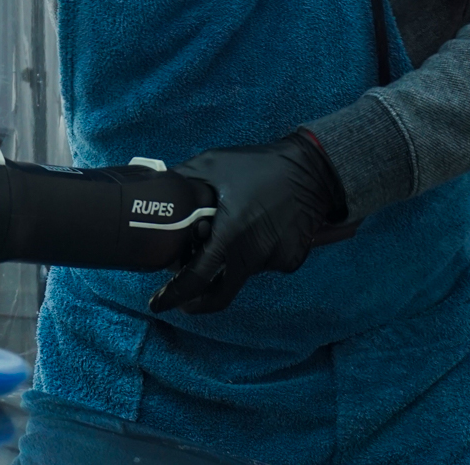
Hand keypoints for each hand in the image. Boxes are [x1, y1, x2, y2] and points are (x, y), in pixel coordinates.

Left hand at [148, 131, 346, 314]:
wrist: (311, 170)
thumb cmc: (259, 166)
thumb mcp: (212, 165)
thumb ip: (183, 182)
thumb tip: (161, 193)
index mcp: (229, 235)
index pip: (196, 279)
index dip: (173, 295)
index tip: (158, 304)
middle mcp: (253, 255)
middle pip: (219, 294)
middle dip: (198, 301)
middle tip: (185, 296)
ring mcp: (274, 260)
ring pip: (242, 271)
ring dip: (230, 261)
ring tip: (232, 231)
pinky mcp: (290, 259)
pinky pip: (264, 263)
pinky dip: (254, 252)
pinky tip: (257, 227)